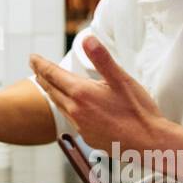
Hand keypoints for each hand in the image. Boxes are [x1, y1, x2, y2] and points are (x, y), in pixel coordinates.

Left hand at [29, 37, 166, 152]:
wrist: (149, 143)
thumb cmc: (139, 111)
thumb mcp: (121, 80)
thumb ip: (102, 59)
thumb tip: (88, 39)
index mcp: (81, 93)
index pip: (52, 74)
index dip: (40, 64)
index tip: (32, 57)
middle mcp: (76, 111)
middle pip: (51, 90)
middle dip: (42, 76)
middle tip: (35, 67)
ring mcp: (80, 126)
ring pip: (59, 105)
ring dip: (52, 92)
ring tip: (48, 84)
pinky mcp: (88, 137)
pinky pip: (70, 119)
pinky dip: (65, 108)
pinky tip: (71, 108)